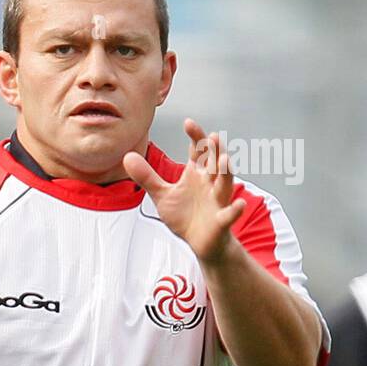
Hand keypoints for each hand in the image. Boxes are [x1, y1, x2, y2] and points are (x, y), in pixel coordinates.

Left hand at [123, 118, 245, 263]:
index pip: (199, 151)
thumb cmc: (185, 216)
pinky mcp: (221, 221)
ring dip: (225, 173)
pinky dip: (234, 211)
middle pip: (215, 163)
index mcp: (197, 174)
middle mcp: (210, 184)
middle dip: (215, 150)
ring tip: (224, 161)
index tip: (188, 122)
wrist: (200, 243)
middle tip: (212, 137)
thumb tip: (127, 156)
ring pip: (225, 184)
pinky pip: (229, 215)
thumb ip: (147, 176)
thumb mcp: (162, 195)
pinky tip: (239, 205)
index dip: (196, 136)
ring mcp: (218, 201)